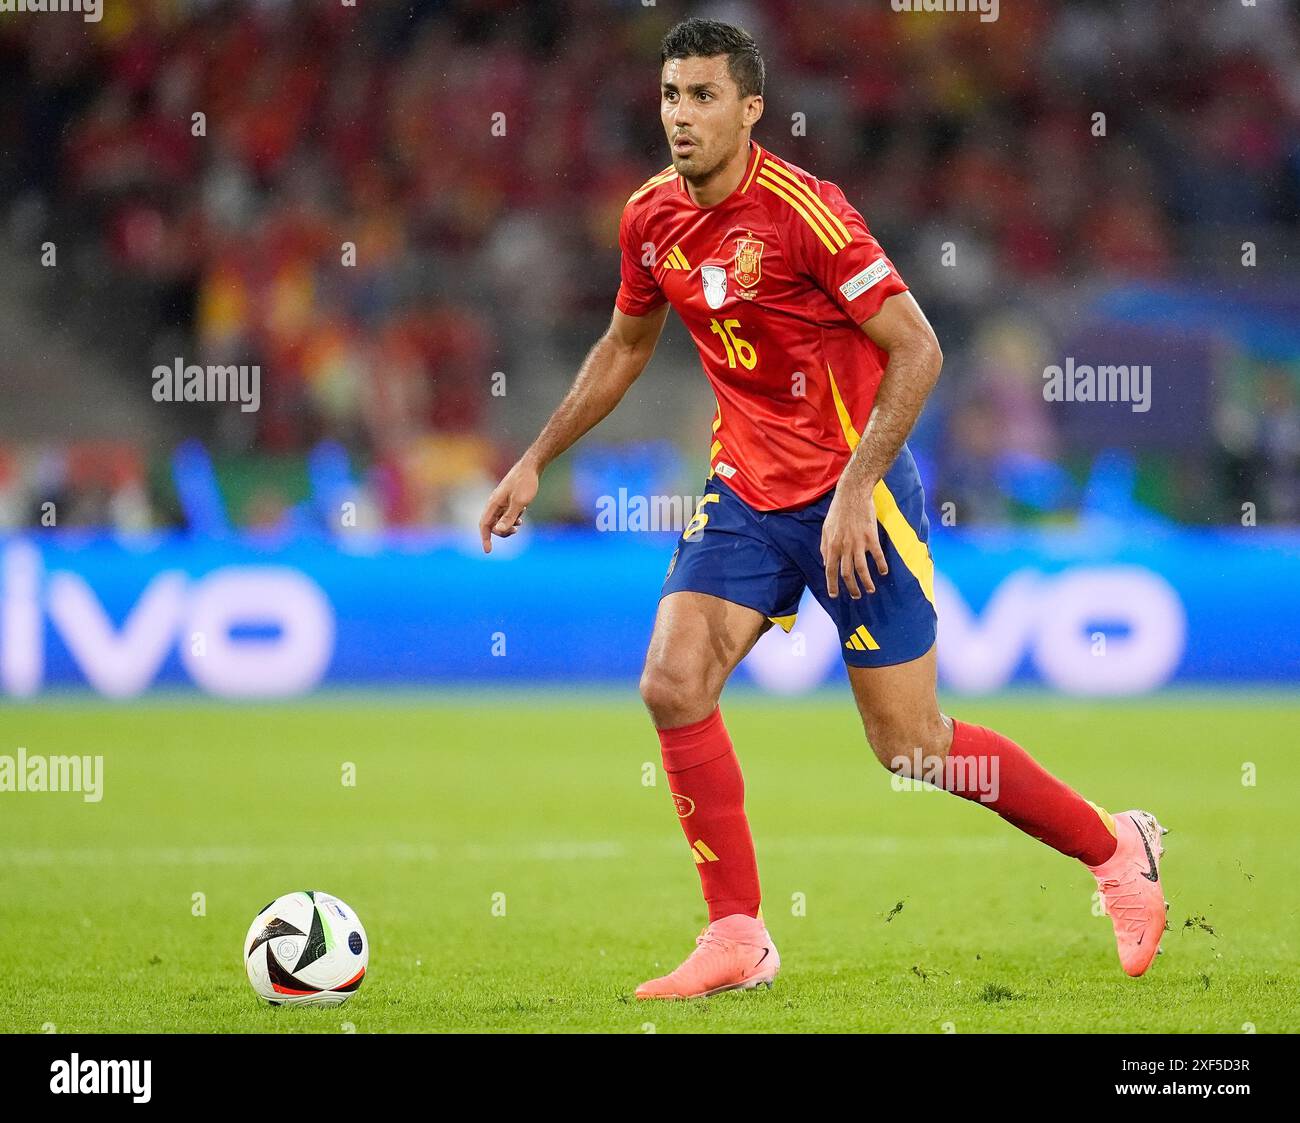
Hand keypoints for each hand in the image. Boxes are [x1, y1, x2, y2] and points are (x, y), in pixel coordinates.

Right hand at [478, 458, 539, 552]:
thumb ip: (509, 517)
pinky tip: (522, 514)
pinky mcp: (508, 499)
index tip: (488, 551)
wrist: (531, 467)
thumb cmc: (525, 483)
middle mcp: (495, 502)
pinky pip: (506, 514)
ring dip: (508, 525)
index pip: (484, 524)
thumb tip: (498, 531)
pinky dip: (512, 518)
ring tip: (520, 522)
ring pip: (500, 520)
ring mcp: (501, 501)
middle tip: (515, 530)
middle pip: (492, 525)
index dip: (485, 538)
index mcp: (494, 503)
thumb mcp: (519, 502)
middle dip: (502, 531)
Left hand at [820, 480, 887, 598]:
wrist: (852, 494)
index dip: (832, 584)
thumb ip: (824, 547)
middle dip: (851, 588)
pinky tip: (883, 572)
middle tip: (856, 596)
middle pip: (846, 573)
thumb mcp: (825, 529)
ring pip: (861, 569)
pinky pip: (877, 555)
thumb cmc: (838, 511)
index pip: (830, 570)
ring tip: (870, 591)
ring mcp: (857, 542)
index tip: (834, 595)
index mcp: (831, 545)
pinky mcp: (871, 537)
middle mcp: (843, 547)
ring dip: (866, 582)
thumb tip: (824, 562)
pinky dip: (881, 565)